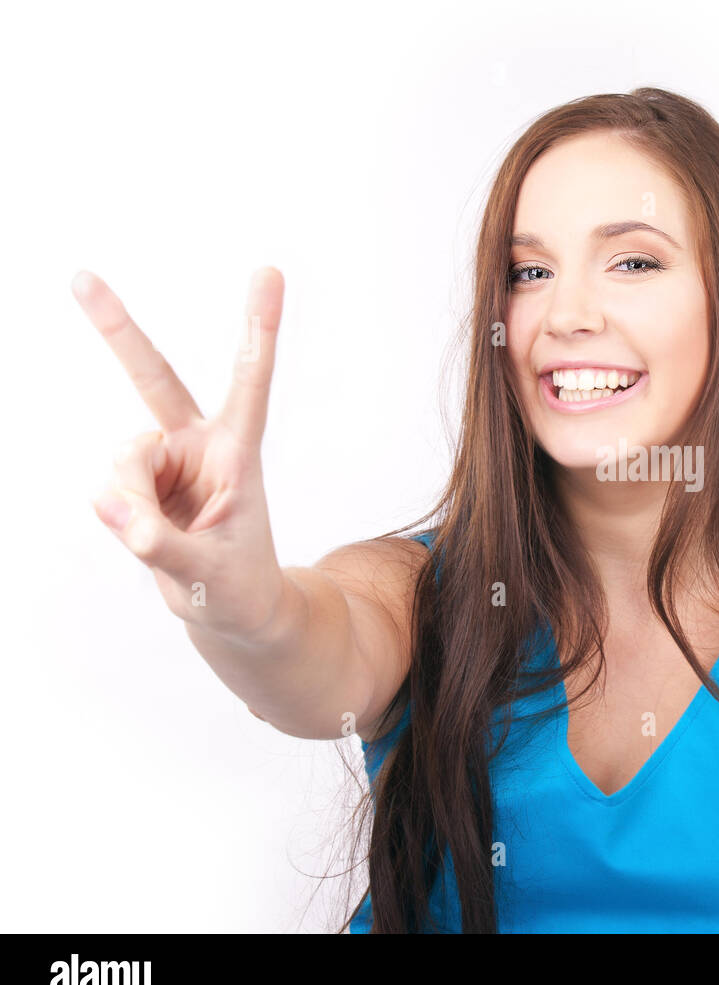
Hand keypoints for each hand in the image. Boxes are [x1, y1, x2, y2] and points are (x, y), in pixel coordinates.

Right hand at [76, 267, 288, 640]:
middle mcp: (198, 445)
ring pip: (123, 461)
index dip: (258, 330)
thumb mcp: (210, 575)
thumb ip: (162, 545)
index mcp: (238, 451)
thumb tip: (112, 508)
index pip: (250, 382)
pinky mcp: (138, 484)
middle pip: (153, 379)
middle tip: (80, 277)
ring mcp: (164, 462)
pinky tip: (145, 534)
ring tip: (158, 540)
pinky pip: (110, 490)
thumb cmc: (238, 588)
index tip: (270, 272)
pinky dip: (120, 516)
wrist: (232, 610)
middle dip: (116, 330)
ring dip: (130, 503)